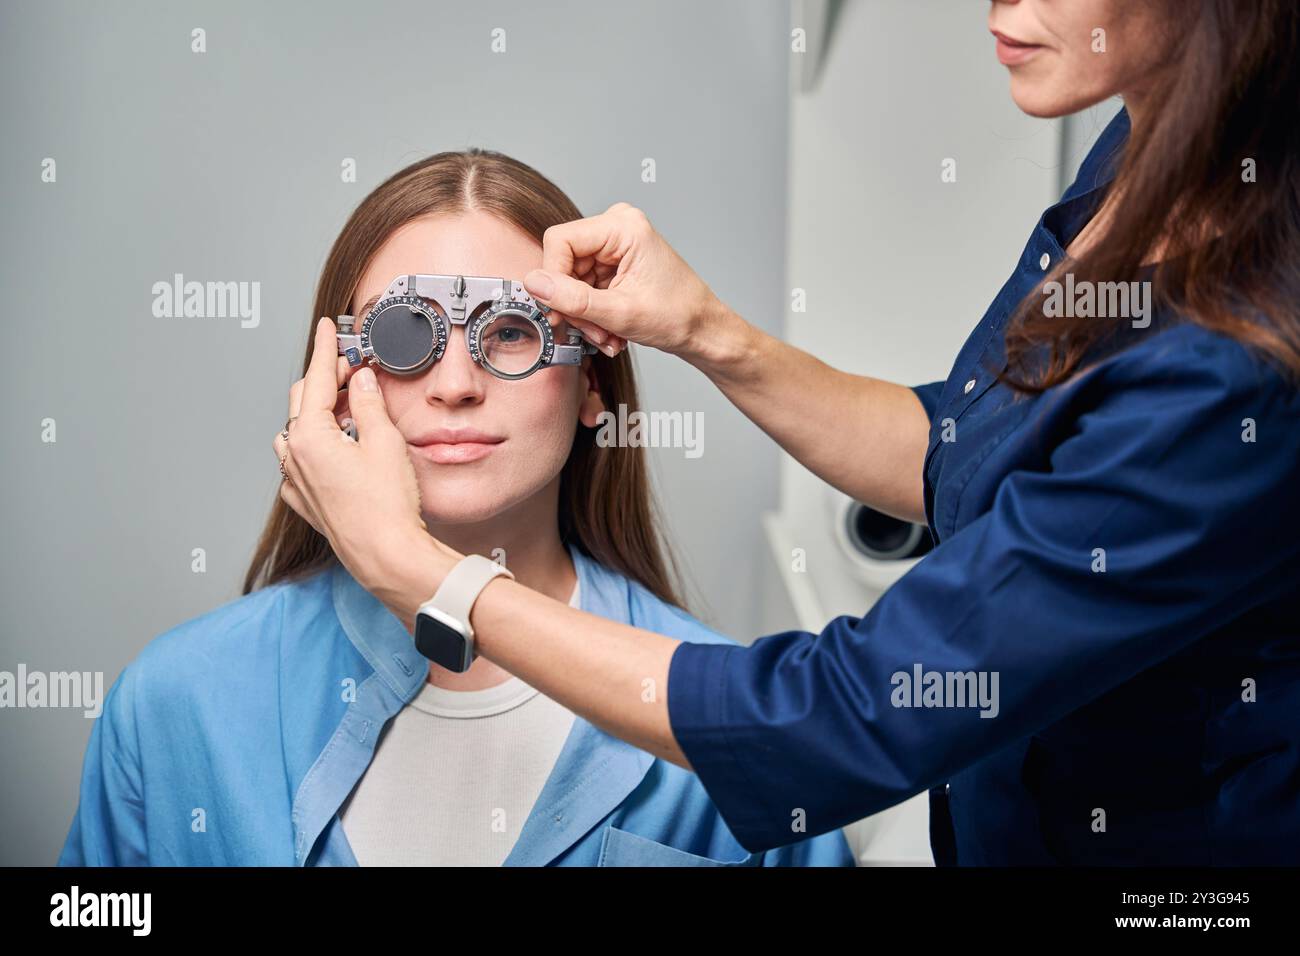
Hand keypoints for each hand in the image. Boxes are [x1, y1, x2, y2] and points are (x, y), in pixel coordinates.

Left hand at [273, 317, 456, 590]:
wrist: (385, 554)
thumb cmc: (386, 505)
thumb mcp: (384, 441)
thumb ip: (368, 404)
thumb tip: (361, 380)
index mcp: (309, 436)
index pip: (314, 378)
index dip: (325, 349)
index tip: (327, 328)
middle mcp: (294, 457)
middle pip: (303, 402)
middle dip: (326, 380)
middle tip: (354, 369)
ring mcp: (296, 482)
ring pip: (298, 432)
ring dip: (321, 414)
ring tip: (351, 411)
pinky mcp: (306, 502)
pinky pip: (300, 464)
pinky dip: (316, 447)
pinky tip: (340, 449)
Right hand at [523, 202, 731, 362]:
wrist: (703, 330)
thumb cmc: (678, 316)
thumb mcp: (620, 313)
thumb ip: (572, 299)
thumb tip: (533, 283)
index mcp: (623, 227)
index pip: (560, 241)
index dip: (553, 278)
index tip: (559, 312)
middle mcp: (617, 227)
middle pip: (564, 262)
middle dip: (574, 304)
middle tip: (591, 333)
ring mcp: (614, 244)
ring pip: (571, 279)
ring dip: (584, 315)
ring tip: (607, 336)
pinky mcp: (613, 261)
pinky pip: (584, 286)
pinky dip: (592, 313)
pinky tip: (610, 330)